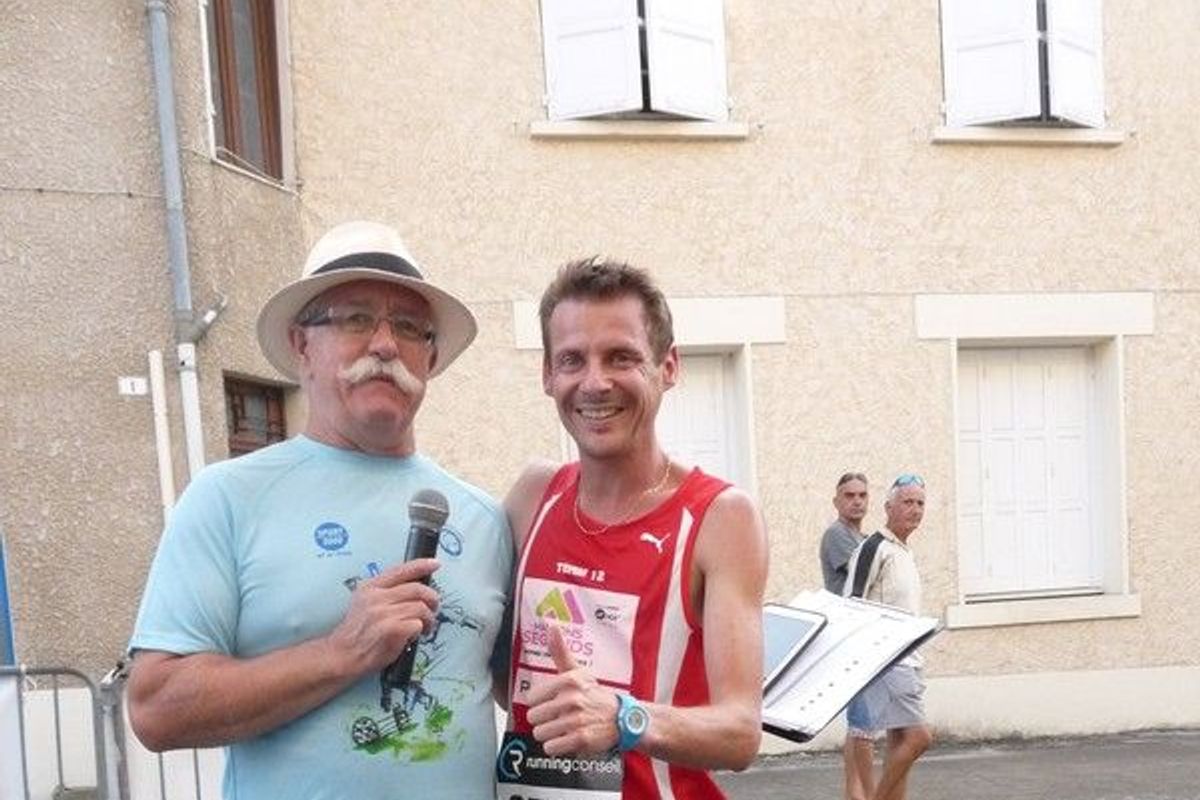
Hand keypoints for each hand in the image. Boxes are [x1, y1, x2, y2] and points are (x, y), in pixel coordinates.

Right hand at [325, 559, 439, 675]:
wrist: (343, 655)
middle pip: (417, 589)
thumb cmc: (357, 633)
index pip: (400, 570)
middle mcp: (377, 597)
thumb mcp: (364, 602)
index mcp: (370, 587)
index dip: (421, 565)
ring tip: (424, 627)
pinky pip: (418, 624)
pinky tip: (413, 637)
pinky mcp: (392, 630)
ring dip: (428, 619)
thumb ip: (385, 592)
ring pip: (421, 608)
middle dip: (432, 599)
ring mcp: (384, 614)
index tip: (435, 564)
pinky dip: (420, 631)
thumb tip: (415, 588)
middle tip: (433, 608)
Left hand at [525, 625, 619, 755]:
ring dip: (549, 735)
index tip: (551, 703)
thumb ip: (559, 651)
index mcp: (568, 681)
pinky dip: (557, 747)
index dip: (539, 703)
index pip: (532, 698)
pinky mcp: (581, 740)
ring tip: (563, 729)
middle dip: (544, 720)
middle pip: (534, 717)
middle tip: (558, 717)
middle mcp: (572, 699)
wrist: (622, 718)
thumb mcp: (577, 671)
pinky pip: (551, 748)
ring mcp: (576, 720)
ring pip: (540, 734)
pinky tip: (568, 739)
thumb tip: (550, 626)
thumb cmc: (594, 694)